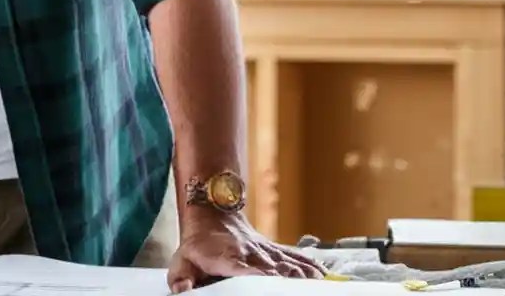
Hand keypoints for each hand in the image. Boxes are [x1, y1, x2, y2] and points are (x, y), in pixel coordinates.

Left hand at [167, 212, 325, 292]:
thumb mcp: (182, 262)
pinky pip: (296, 257)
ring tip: (320, 285)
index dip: (260, 278)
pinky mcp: (275, 250)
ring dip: (303, 274)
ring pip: (289, 262)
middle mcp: (251, 255)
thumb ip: (181, 279)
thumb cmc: (197, 246)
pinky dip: (310, 265)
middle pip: (274, 270)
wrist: (212, 216)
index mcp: (229, 259)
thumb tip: (182, 292)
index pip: (246, 271)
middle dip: (288, 281)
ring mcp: (265, 251)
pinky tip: (323, 274)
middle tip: (304, 290)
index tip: (272, 285)